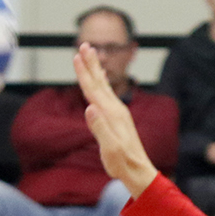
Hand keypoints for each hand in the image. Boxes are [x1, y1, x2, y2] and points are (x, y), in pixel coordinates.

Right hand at [75, 43, 161, 196]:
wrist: (138, 170)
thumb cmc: (121, 163)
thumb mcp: (109, 148)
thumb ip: (99, 128)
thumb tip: (89, 108)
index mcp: (110, 114)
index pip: (93, 89)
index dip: (83, 73)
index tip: (76, 56)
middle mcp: (116, 109)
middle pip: (99, 82)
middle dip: (90, 64)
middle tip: (84, 45)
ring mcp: (118, 112)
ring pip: (104, 86)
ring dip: (96, 69)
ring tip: (92, 55)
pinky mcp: (119, 118)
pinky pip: (108, 94)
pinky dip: (103, 83)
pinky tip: (103, 78)